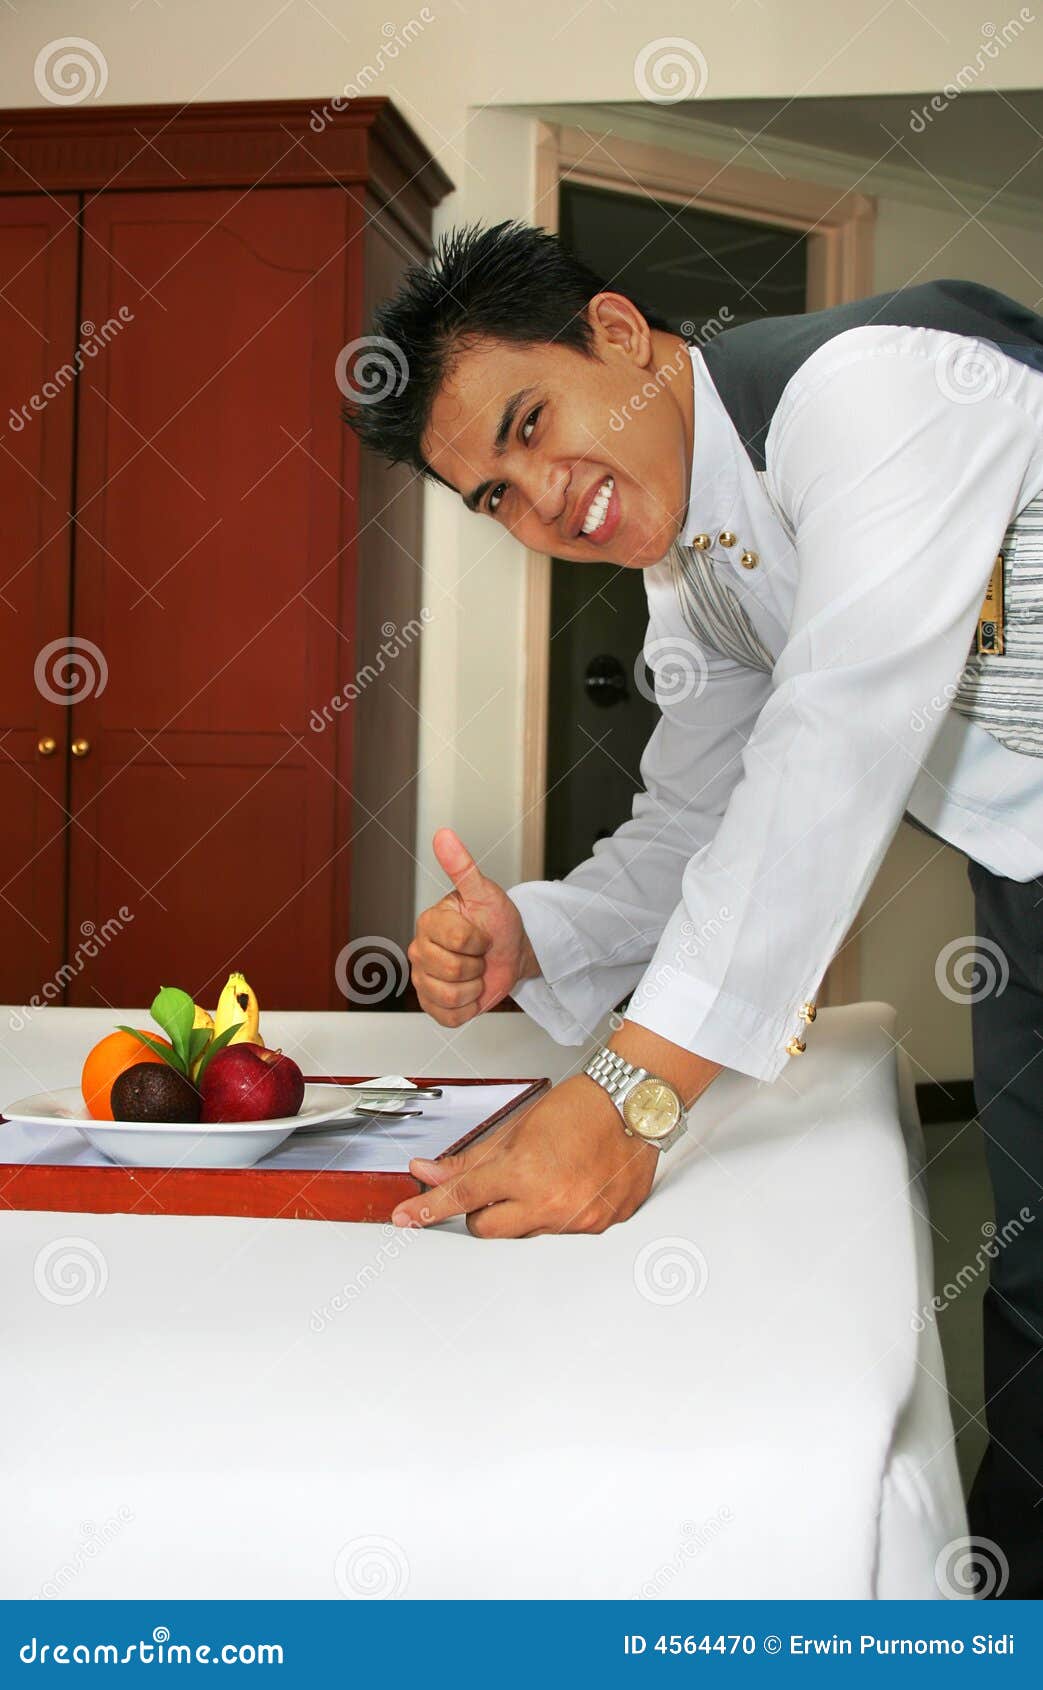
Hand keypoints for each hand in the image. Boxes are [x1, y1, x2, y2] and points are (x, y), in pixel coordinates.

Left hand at [390, 1073, 658, 1237]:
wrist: (633, 1106)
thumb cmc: (579, 1108)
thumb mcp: (516, 1128)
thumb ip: (470, 1159)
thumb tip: (429, 1172)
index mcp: (524, 1172)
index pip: (462, 1197)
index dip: (429, 1208)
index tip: (407, 1218)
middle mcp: (550, 1203)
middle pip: (487, 1230)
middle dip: (484, 1210)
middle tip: (503, 1183)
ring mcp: (577, 1220)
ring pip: (525, 1234)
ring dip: (525, 1212)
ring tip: (548, 1177)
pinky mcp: (600, 1228)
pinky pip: (561, 1234)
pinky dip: (559, 1214)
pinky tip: (572, 1186)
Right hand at [408, 828, 537, 1026]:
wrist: (510, 951)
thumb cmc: (496, 921)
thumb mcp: (484, 892)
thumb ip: (462, 866)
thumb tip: (443, 835)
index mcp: (429, 922)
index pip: (458, 940)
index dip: (480, 940)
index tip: (482, 933)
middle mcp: (420, 950)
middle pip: (453, 970)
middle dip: (478, 964)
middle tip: (480, 954)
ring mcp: (423, 980)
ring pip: (450, 995)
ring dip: (475, 986)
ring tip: (476, 972)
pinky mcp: (433, 1005)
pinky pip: (450, 1016)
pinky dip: (470, 1007)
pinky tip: (471, 991)